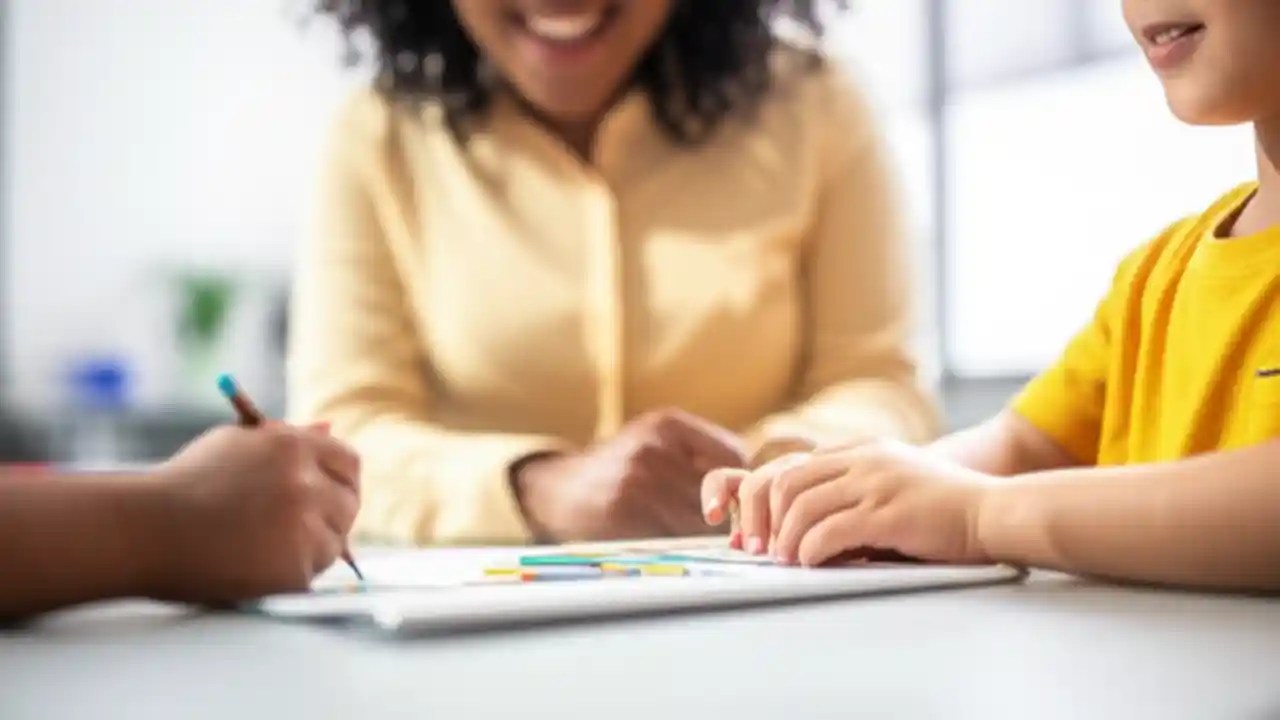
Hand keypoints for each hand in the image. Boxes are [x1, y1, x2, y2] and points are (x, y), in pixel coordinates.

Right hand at [147, 423, 359, 602]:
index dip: (340, 480)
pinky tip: (256, 564)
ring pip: (335, 541)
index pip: (349, 463)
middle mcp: (305, 483)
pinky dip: (291, 572)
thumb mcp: (236, 443)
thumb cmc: (184, 484)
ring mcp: (303, 527)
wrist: (143, 531)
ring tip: (265, 546)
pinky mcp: (294, 568)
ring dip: (312, 547)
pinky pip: (312, 571)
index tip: (328, 494)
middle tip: (297, 527)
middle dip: (331, 515)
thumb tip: (331, 429)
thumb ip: (287, 437)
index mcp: (293, 446)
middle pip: (349, 503)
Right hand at [514, 409, 745, 540]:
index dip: (740, 487)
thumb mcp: (658, 442)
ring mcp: (637, 479)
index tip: (735, 505)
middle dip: (724, 516)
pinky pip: (671, 538)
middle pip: (720, 493)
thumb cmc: (621, 468)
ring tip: (685, 534)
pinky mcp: (622, 512)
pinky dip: (676, 546)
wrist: (558, 488)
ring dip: (700, 535)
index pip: (734, 459)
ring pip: (699, 520)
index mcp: (669, 424)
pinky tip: (661, 540)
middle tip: (717, 530)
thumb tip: (755, 491)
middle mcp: (654, 447)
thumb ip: (703, 457)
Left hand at [703, 440, 994, 566]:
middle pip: (786, 482)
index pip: (793, 466)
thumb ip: (854, 491)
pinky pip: (829, 532)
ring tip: (785, 561)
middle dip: (765, 518)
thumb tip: (809, 528)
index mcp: (861, 449)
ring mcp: (876, 483)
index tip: (762, 529)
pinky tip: (809, 564)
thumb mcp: (893, 482)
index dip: (768, 500)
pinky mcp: (888, 513)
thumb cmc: (944, 508)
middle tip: (762, 549)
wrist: (993, 511)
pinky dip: (810, 551)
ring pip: (802, 507)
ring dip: (785, 539)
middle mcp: (864, 459)